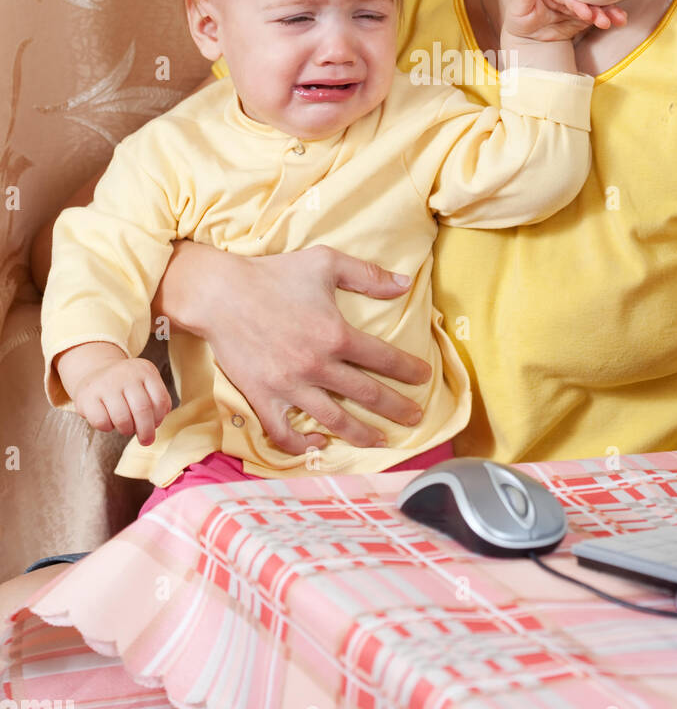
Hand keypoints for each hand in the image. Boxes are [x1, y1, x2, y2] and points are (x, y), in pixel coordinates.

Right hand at [70, 357, 172, 446]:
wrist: (95, 371)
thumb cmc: (125, 385)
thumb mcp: (145, 383)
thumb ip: (156, 400)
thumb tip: (156, 423)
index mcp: (145, 370)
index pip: (159, 399)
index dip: (159, 418)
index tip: (155, 425)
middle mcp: (126, 374)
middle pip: (142, 409)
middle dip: (146, 431)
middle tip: (146, 440)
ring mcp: (105, 384)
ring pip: (122, 418)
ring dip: (127, 429)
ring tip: (126, 428)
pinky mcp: (86, 397)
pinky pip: (101, 422)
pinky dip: (107, 427)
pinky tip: (108, 421)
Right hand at [196, 244, 430, 454]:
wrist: (220, 293)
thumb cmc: (274, 274)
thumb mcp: (325, 262)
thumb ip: (367, 275)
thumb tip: (405, 284)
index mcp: (336, 334)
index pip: (384, 358)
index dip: (409, 370)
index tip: (424, 378)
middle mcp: (317, 365)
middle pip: (366, 395)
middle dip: (396, 408)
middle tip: (415, 418)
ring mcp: (289, 385)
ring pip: (333, 420)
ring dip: (360, 434)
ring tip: (380, 441)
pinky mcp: (262, 397)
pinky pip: (283, 432)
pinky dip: (301, 446)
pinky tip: (318, 446)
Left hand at [501, 0, 626, 44]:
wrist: (529, 37)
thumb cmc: (520, 20)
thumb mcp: (518, 10)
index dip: (576, 2)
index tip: (585, 12)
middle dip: (597, 7)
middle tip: (605, 19)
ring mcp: (578, 1)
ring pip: (596, 3)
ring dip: (608, 11)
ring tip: (617, 20)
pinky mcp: (586, 13)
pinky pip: (600, 13)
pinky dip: (611, 16)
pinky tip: (620, 20)